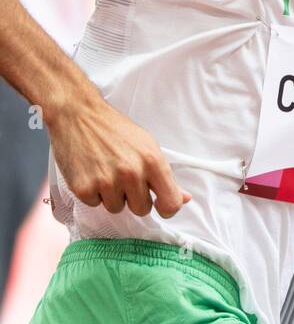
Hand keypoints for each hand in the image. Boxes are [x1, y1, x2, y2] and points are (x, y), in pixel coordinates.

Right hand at [47, 91, 190, 217]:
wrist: (78, 114)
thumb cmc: (115, 129)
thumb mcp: (147, 146)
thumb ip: (165, 175)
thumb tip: (184, 198)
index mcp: (152, 161)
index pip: (171, 203)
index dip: (168, 208)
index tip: (160, 205)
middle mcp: (131, 173)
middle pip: (142, 209)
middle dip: (134, 197)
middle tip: (124, 176)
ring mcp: (107, 181)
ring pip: (117, 208)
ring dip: (112, 195)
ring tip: (106, 171)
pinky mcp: (84, 188)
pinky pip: (94, 204)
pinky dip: (93, 192)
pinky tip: (91, 172)